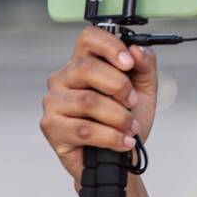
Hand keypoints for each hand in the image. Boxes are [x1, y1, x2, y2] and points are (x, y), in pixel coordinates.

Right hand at [40, 25, 159, 181]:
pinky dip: (111, 137)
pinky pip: (84, 129)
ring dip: (118, 117)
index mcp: (83, 62)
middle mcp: (63, 78)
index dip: (110, 46)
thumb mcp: (144, 90)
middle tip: (132, 103)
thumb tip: (136, 50)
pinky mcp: (51, 127)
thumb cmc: (125, 121)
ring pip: (88, 101)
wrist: (119, 159)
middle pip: (86, 67)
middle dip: (119, 86)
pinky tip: (123, 142)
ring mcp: (54, 102)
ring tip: (130, 128)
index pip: (88, 38)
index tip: (129, 63)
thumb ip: (145, 66)